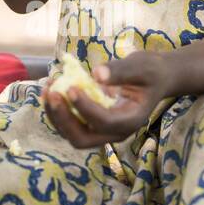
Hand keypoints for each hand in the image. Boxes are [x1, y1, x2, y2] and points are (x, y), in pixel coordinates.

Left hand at [42, 51, 174, 147]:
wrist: (155, 78)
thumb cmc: (151, 71)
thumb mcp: (141, 66)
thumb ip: (120, 71)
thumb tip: (97, 74)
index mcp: (132, 121)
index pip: (104, 122)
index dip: (85, 107)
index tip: (71, 87)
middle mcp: (116, 132)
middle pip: (83, 138)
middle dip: (64, 119)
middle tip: (53, 93)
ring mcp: (102, 131)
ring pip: (72, 134)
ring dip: (56, 114)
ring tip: (48, 87)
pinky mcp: (92, 123)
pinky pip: (70, 124)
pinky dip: (57, 110)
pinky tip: (50, 87)